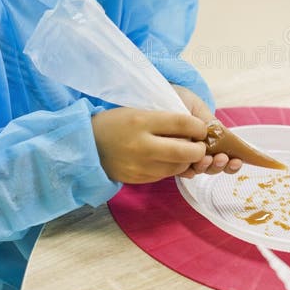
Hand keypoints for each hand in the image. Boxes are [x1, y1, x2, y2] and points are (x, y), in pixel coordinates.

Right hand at [91, 107, 206, 183]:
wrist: (87, 144)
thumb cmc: (116, 122)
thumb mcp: (138, 110)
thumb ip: (164, 118)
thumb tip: (196, 127)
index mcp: (142, 120)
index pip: (182, 123)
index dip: (199, 126)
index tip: (202, 128)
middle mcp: (142, 145)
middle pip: (185, 151)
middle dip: (199, 149)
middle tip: (200, 145)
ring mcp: (140, 165)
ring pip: (178, 167)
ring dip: (187, 161)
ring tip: (185, 152)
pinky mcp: (138, 179)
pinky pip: (165, 175)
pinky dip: (172, 168)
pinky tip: (168, 160)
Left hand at [172, 85, 242, 178]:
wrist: (153, 93)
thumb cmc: (178, 98)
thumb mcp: (196, 106)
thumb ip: (208, 121)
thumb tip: (221, 138)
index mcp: (209, 138)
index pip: (224, 155)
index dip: (232, 162)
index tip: (237, 160)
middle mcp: (197, 149)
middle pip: (213, 166)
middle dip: (220, 166)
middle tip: (221, 158)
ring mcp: (183, 154)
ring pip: (198, 170)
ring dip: (206, 168)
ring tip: (208, 160)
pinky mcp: (166, 158)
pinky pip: (178, 170)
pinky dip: (186, 171)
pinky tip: (190, 168)